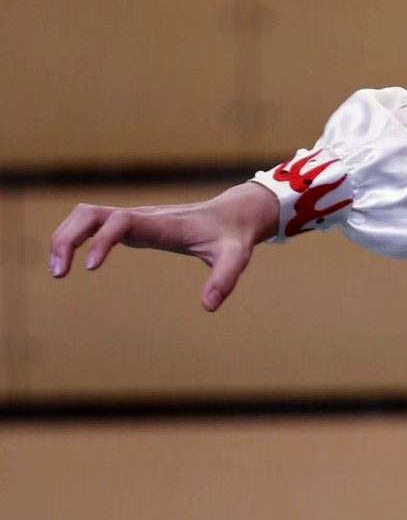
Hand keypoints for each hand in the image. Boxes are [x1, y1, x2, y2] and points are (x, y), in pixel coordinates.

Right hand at [47, 180, 280, 311]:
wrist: (232, 214)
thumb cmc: (232, 236)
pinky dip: (74, 238)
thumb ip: (225, 279)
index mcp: (162, 224)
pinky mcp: (130, 225)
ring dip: (64, 237)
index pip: (122, 221)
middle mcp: (142, 216)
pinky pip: (92, 224)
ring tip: (58, 272)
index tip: (89, 268)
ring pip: (85, 216)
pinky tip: (69, 263)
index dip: (102, 239)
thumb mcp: (236, 257)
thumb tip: (209, 306)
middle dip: (68, 238)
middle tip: (59, 273)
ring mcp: (133, 218)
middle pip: (90, 213)